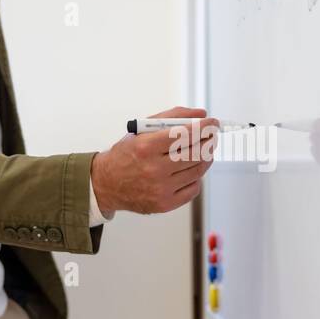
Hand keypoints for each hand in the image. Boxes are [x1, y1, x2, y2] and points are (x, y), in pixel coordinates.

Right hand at [91, 106, 218, 213]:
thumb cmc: (126, 155)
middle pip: (195, 152)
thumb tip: (201, 115)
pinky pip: (193, 188)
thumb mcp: (141, 130)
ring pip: (197, 170)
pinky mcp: (165, 203)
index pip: (184, 134)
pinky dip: (197, 177)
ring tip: (205, 151)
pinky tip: (192, 170)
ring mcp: (160, 189)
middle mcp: (153, 169)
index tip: (212, 123)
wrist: (107, 184)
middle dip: (209, 141)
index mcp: (146, 147)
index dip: (203, 127)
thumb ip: (171, 118)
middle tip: (212, 136)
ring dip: (207, 157)